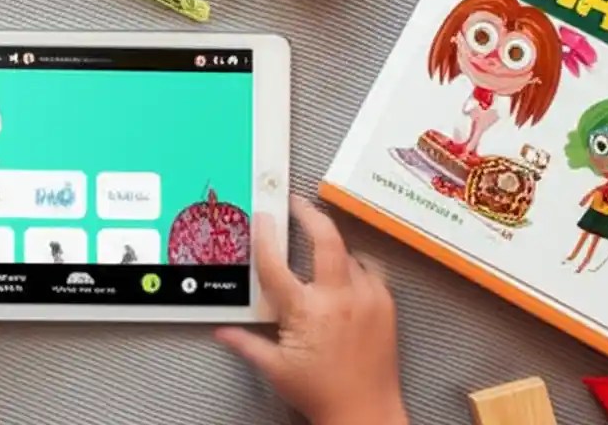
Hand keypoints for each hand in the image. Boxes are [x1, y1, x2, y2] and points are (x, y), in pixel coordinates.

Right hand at [215, 197, 407, 424]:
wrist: (366, 413)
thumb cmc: (322, 394)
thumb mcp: (275, 369)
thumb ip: (246, 344)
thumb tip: (222, 332)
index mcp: (306, 311)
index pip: (276, 264)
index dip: (266, 236)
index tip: (262, 219)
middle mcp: (338, 299)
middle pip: (326, 239)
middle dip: (309, 214)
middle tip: (298, 204)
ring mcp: (367, 299)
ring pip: (349, 254)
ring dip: (333, 247)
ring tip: (320, 244)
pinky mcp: (385, 305)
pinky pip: (371, 270)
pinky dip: (356, 266)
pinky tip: (346, 272)